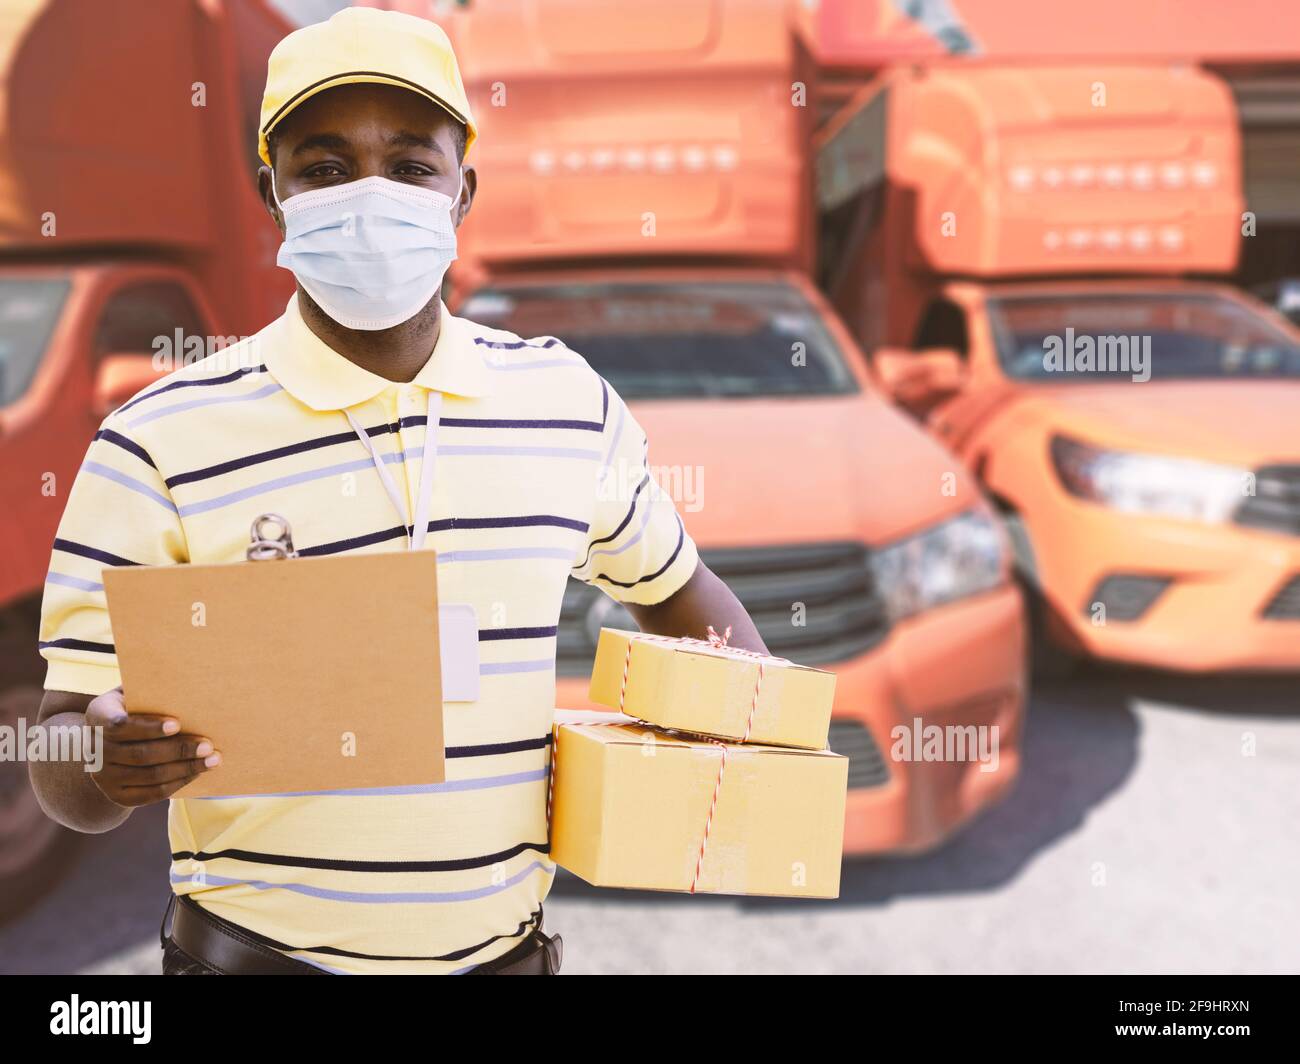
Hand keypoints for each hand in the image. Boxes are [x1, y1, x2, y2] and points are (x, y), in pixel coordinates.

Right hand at [84, 687, 220, 805]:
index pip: (119, 725)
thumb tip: (189, 684)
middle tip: (207, 745)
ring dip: (185, 768)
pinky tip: (196, 773)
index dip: (149, 727)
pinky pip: (150, 794)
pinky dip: (177, 784)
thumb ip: (152, 690)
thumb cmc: (134, 707)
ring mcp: (103, 775)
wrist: (110, 742)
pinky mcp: (116, 794)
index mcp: (98, 715)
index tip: (177, 723)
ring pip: (150, 776)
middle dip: (178, 750)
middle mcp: (94, 748)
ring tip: (211, 759)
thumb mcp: (134, 692)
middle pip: (141, 754)